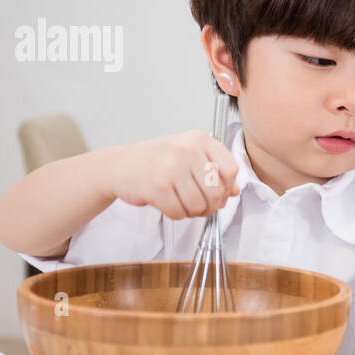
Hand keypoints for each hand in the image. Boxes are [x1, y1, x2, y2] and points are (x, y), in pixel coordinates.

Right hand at [109, 131, 239, 219]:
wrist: (120, 165)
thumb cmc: (157, 161)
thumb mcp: (189, 157)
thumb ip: (214, 172)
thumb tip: (234, 191)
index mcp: (199, 139)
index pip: (230, 170)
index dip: (227, 187)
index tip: (218, 192)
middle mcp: (186, 149)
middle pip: (217, 191)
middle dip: (211, 205)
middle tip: (201, 205)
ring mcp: (170, 167)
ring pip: (199, 205)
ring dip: (192, 212)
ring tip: (182, 203)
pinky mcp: (156, 186)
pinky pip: (179, 212)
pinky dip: (176, 214)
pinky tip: (169, 204)